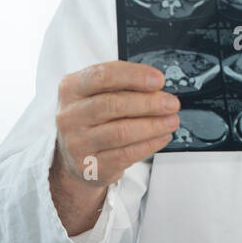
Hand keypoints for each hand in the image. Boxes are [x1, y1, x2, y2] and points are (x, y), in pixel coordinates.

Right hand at [49, 61, 179, 233]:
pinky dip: (149, 144)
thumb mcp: (97, 94)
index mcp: (71, 89)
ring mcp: (77, 143)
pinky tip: (162, 136)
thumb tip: (156, 86)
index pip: (102, 76)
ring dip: (153, 125)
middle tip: (171, 103)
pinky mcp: (90, 166)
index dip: (134, 76)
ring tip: (172, 120)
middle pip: (113, 104)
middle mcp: (70, 116)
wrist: (74, 157)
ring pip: (122, 132)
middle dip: (149, 103)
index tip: (158, 80)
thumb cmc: (92, 118)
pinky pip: (126, 154)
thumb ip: (122, 85)